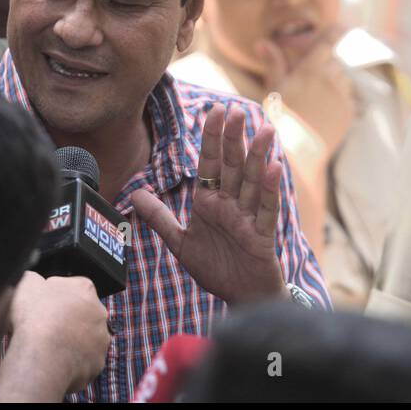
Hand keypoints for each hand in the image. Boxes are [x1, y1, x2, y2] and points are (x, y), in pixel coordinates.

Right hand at [0, 271, 109, 401]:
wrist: (43, 355)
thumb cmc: (35, 317)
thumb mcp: (26, 283)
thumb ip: (34, 278)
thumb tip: (33, 280)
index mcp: (84, 288)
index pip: (74, 287)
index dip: (57, 296)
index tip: (45, 306)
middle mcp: (99, 311)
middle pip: (83, 312)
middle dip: (68, 319)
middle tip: (47, 328)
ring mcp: (101, 337)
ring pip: (87, 337)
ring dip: (73, 341)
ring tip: (50, 348)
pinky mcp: (98, 361)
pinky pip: (86, 360)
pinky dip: (74, 362)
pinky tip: (57, 363)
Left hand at [132, 105, 286, 306]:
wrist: (241, 299)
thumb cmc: (217, 269)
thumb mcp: (181, 243)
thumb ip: (160, 218)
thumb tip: (137, 194)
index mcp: (211, 202)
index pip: (211, 164)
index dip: (213, 138)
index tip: (216, 110)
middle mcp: (231, 204)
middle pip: (233, 166)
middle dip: (234, 139)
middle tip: (236, 111)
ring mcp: (248, 218)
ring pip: (252, 181)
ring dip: (258, 156)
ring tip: (264, 130)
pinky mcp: (261, 235)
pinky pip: (266, 209)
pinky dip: (269, 189)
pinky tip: (273, 167)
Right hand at [256, 26, 354, 153]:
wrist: (295, 152)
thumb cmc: (278, 118)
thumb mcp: (273, 88)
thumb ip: (274, 63)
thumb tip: (263, 42)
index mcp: (311, 68)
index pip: (329, 41)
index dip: (335, 32)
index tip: (341, 27)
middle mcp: (331, 78)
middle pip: (335, 60)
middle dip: (326, 63)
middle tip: (311, 74)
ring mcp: (343, 96)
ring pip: (343, 78)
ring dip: (333, 80)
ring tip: (315, 95)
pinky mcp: (349, 112)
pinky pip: (348, 97)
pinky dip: (338, 98)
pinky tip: (322, 109)